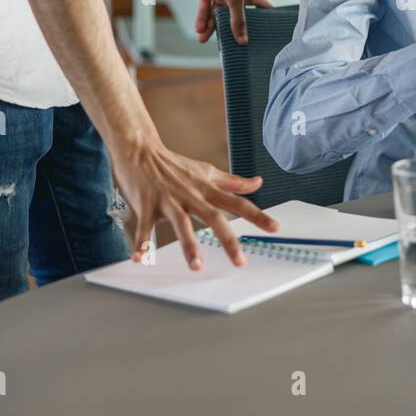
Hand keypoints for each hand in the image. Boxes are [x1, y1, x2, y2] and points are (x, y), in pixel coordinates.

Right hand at [113, 136, 278, 269]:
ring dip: (188, 245)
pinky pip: (144, 226)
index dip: (257, 215)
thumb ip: (232, 181)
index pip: (237, 202)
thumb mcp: (207, 171)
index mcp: (206, 189)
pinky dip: (142, 242)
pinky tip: (140, 258)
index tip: (275, 228)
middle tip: (239, 261)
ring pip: (181, 223)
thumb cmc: (174, 165)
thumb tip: (258, 183)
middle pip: (213, 217)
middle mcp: (191, 195)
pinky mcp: (146, 205)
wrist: (140, 149)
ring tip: (197, 266)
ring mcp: (168, 200)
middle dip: (227, 239)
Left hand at [188, 0, 271, 43]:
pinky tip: (199, 29)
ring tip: (204, 40)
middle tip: (231, 47)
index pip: (264, 12)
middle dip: (232, 32)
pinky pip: (205, 10)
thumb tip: (243, 40)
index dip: (267, 23)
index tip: (268, 37)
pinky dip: (202, 19)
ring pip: (218, 17)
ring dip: (211, 28)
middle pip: (237, 19)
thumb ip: (238, 20)